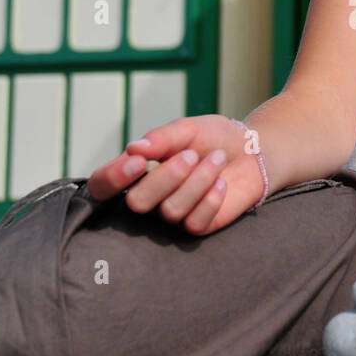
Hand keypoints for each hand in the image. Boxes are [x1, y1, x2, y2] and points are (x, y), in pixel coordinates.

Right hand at [84, 114, 265, 234]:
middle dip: (167, 176)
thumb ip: (161, 138)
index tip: (138, 161)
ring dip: (198, 180)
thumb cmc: (213, 138)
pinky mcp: (197, 227)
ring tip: (216, 159)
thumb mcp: (187, 129)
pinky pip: (194, 222)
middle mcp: (149, 197)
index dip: (112, 178)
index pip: (103, 185)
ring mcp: (172, 215)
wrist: (252, 151)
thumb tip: (133, 148)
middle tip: (191, 154)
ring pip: (170, 210)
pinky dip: (211, 199)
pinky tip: (222, 183)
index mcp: (136, 170)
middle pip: (137, 202)